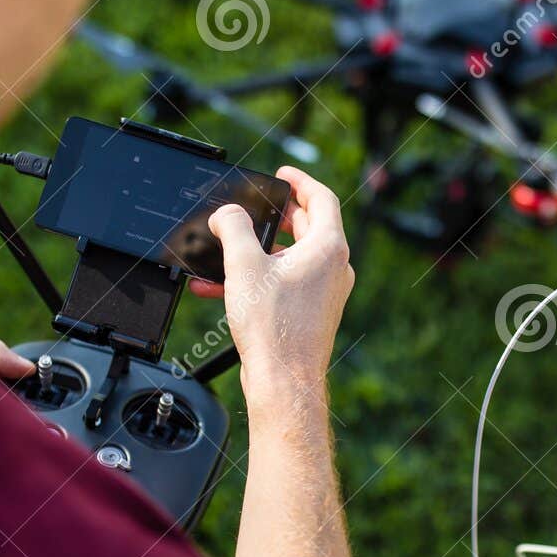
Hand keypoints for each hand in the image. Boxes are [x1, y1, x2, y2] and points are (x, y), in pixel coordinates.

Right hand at [188, 166, 354, 404]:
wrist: (284, 381)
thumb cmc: (274, 328)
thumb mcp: (244, 266)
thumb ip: (233, 228)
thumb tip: (226, 215)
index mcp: (328, 248)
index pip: (321, 198)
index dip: (300, 181)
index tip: (282, 175)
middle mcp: (334, 269)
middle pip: (309, 227)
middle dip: (277, 218)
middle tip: (255, 210)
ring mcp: (326, 293)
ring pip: (293, 259)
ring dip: (259, 253)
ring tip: (227, 252)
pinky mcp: (312, 314)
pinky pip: (286, 285)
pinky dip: (259, 279)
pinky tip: (221, 288)